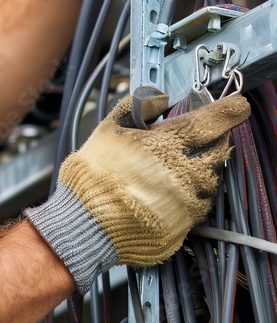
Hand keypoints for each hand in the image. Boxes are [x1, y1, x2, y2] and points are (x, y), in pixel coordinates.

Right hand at [26, 88, 250, 291]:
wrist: (85, 221)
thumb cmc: (92, 175)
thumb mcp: (107, 130)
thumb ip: (137, 108)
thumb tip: (158, 98)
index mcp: (164, 145)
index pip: (209, 122)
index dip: (228, 111)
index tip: (237, 106)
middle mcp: (182, 173)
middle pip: (219, 150)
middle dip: (216, 140)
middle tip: (203, 137)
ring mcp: (186, 201)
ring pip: (211, 179)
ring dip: (202, 169)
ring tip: (179, 168)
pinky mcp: (184, 224)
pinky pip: (200, 205)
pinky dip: (192, 195)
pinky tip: (172, 192)